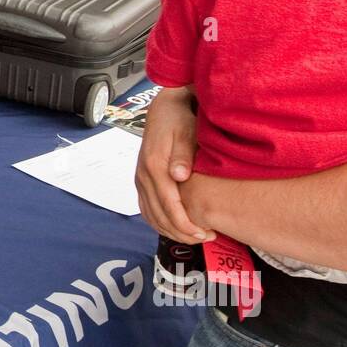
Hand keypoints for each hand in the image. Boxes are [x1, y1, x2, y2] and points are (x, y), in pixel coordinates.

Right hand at [134, 90, 213, 242]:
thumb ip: (183, 155)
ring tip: (194, 236)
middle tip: (206, 238)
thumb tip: (180, 176)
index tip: (205, 234)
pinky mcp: (142, 180)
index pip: (170, 206)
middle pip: (159, 216)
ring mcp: (140, 179)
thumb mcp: (185, 131)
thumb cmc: (179, 118)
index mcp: (155, 166)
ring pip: (151, 216)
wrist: (164, 108)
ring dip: (171, 230)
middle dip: (182, 232)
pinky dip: (159, 223)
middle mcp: (143, 176)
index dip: (187, 225)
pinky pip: (146, 209)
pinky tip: (175, 227)